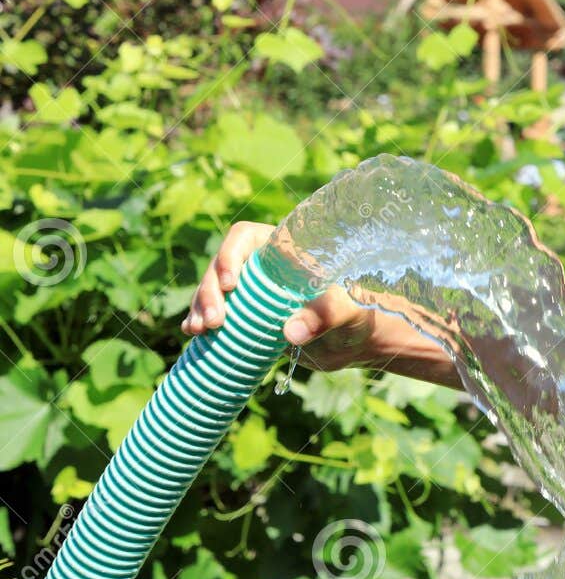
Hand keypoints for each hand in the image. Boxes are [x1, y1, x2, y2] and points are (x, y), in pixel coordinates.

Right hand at [184, 221, 377, 371]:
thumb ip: (326, 316)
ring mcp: (251, 290)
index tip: (230, 284)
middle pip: (222, 264)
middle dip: (209, 290)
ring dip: (200, 306)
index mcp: (286, 249)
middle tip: (213, 322)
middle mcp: (263, 265)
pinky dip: (199, 319)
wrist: (355, 342)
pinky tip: (192, 332)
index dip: (231, 255)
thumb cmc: (357, 315)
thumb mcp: (349, 312)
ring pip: (213, 287)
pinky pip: (215, 310)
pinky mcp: (246, 314)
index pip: (246, 237)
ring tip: (199, 331)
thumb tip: (292, 333)